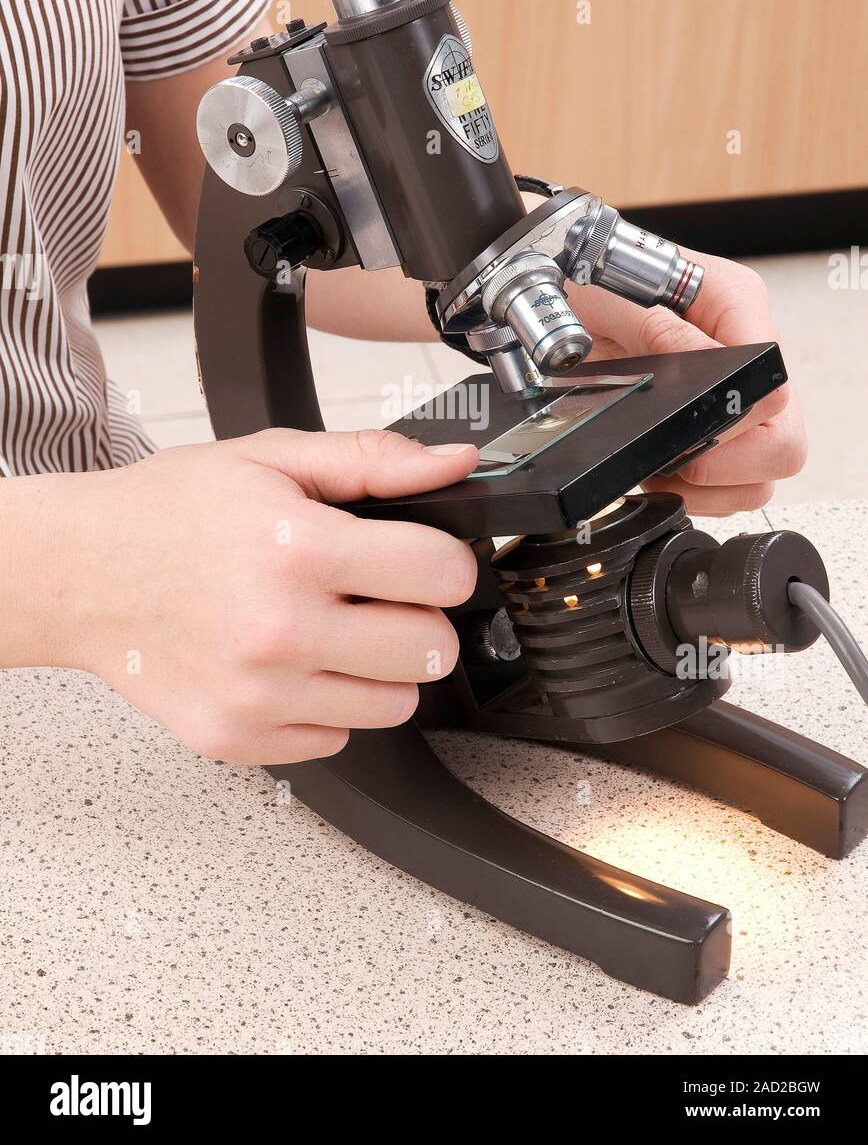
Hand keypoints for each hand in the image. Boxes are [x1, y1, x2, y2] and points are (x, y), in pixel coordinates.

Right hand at [26, 430, 478, 763]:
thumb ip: (373, 461)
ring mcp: (259, 695)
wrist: (81, 574)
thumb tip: (455, 464)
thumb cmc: (170, 513)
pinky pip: (336, 739)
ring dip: (378, 668)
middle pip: (429, 651)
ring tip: (332, 628)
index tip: (423, 557)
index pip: (441, 575)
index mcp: (298, 550)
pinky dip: (327, 704)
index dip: (444, 560)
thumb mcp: (271, 458)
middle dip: (419, 617)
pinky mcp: (238, 738)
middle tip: (379, 595)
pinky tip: (291, 663)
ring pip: (394, 705)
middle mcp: (281, 631)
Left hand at [568, 246, 806, 513]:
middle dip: (727, 468)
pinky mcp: (719, 425)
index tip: (684, 431)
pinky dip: (698, 493)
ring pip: (763, 473)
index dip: (733, 421)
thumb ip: (656, 327)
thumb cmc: (589, 282)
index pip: (772, 383)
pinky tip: (659, 472)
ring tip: (660, 467)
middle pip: (782, 442)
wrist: (559, 291)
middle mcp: (746, 348)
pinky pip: (734, 486)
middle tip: (673, 461)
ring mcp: (736, 390)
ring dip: (712, 487)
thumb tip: (699, 363)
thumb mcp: (607, 296)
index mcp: (734, 303)